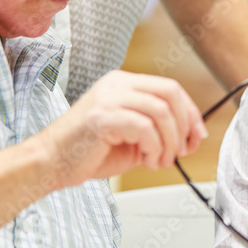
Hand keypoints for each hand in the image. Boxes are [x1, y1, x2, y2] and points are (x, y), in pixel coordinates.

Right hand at [34, 70, 206, 188]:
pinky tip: (146, 160)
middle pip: (171, 93)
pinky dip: (154, 147)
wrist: (51, 163)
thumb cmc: (89, 152)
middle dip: (184, 125)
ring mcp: (109, 97)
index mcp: (124, 84)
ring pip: (161, 111)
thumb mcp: (134, 136)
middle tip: (181, 150)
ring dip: (169, 142)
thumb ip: (160, 130)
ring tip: (160, 160)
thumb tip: (193, 136)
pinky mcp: (102, 116)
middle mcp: (117, 84)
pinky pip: (144, 128)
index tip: (197, 136)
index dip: (191, 113)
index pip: (171, 89)